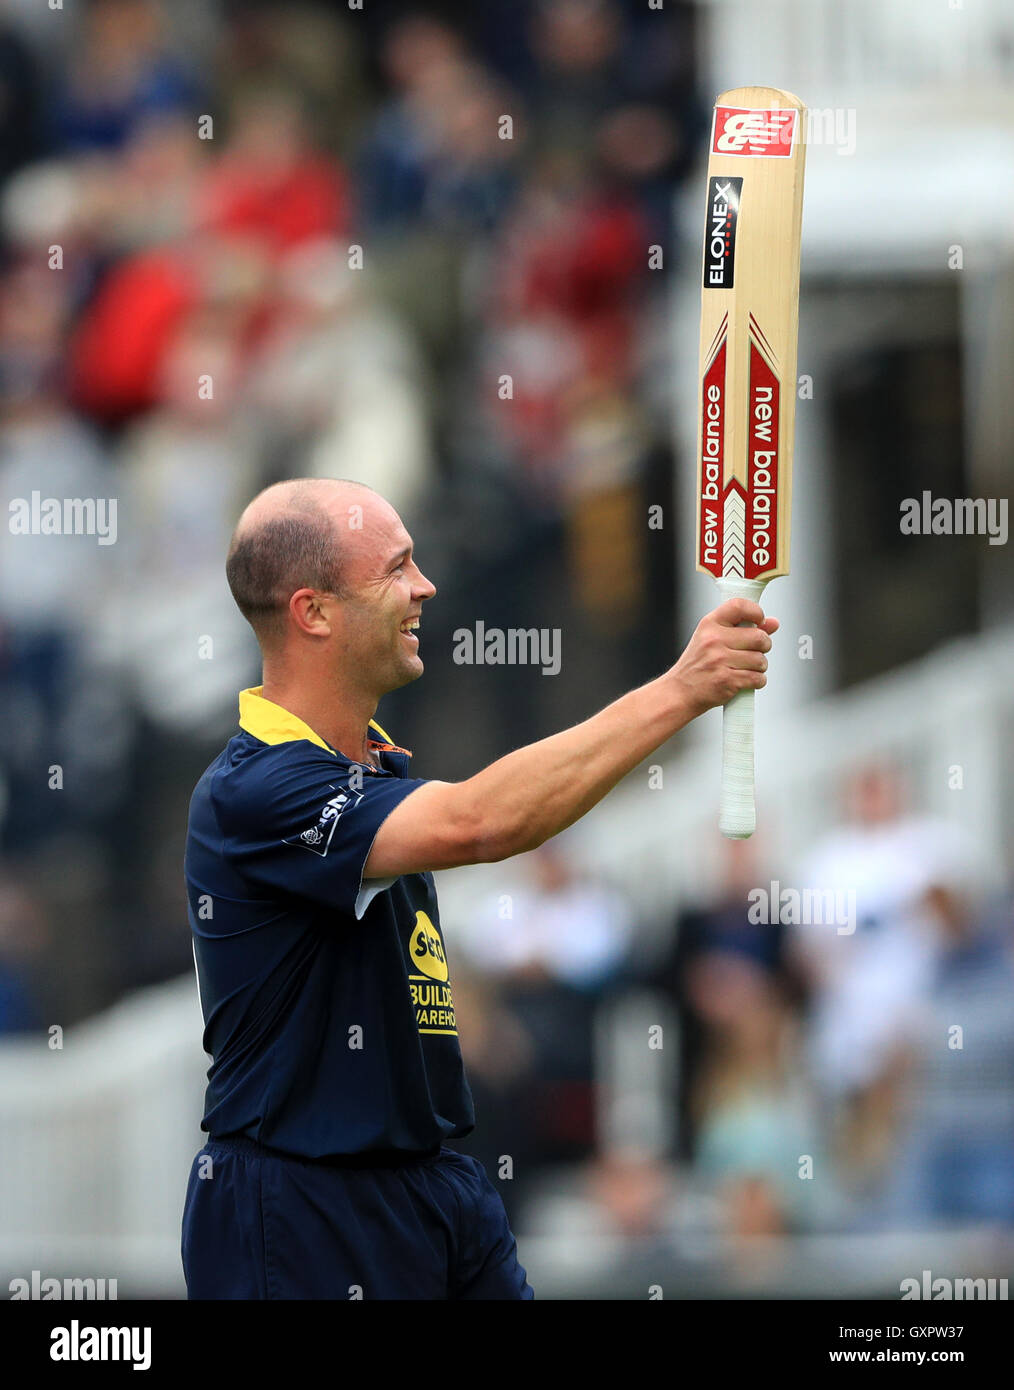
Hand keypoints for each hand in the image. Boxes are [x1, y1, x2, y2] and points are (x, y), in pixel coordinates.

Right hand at [669, 599, 777, 718]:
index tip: (760, 621)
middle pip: (759, 637)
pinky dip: (757, 681)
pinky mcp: (726, 680)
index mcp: (709, 625)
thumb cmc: (697, 666)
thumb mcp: (712, 640)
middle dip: (764, 646)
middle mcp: (713, 640)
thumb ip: (742, 629)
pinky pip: (758, 678)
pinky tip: (745, 680)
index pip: (739, 606)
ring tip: (746, 668)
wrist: (679, 692)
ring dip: (760, 667)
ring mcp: (719, 660)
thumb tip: (773, 623)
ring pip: (761, 660)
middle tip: (754, 652)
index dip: (756, 612)